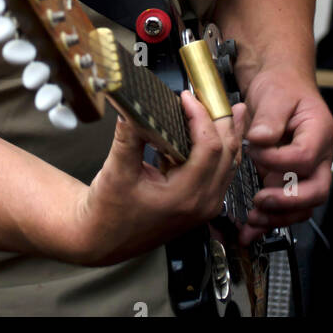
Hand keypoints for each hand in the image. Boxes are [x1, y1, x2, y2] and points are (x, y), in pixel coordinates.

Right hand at [68, 92, 247, 265]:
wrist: (103, 238)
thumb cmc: (109, 212)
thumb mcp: (115, 171)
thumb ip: (128, 137)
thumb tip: (135, 107)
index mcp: (184, 196)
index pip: (209, 148)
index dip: (201, 116)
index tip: (187, 97)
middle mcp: (201, 204)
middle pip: (227, 154)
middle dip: (223, 121)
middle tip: (214, 95)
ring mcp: (204, 206)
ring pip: (228, 164)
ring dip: (228, 134)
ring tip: (228, 108)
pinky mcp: (200, 204)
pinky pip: (220, 173)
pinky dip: (220, 149)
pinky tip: (213, 133)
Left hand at [238, 66, 332, 247]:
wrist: (278, 85)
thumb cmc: (281, 86)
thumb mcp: (275, 93)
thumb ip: (269, 116)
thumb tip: (261, 139)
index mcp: (319, 132)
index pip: (305, 157)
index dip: (279, 160)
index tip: (255, 151)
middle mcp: (318, 157)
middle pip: (316, 191)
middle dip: (288, 201)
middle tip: (262, 200)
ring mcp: (305, 172)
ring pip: (303, 206)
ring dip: (278, 216)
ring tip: (253, 220)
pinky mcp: (290, 181)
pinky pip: (286, 207)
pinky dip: (269, 219)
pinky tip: (251, 227)